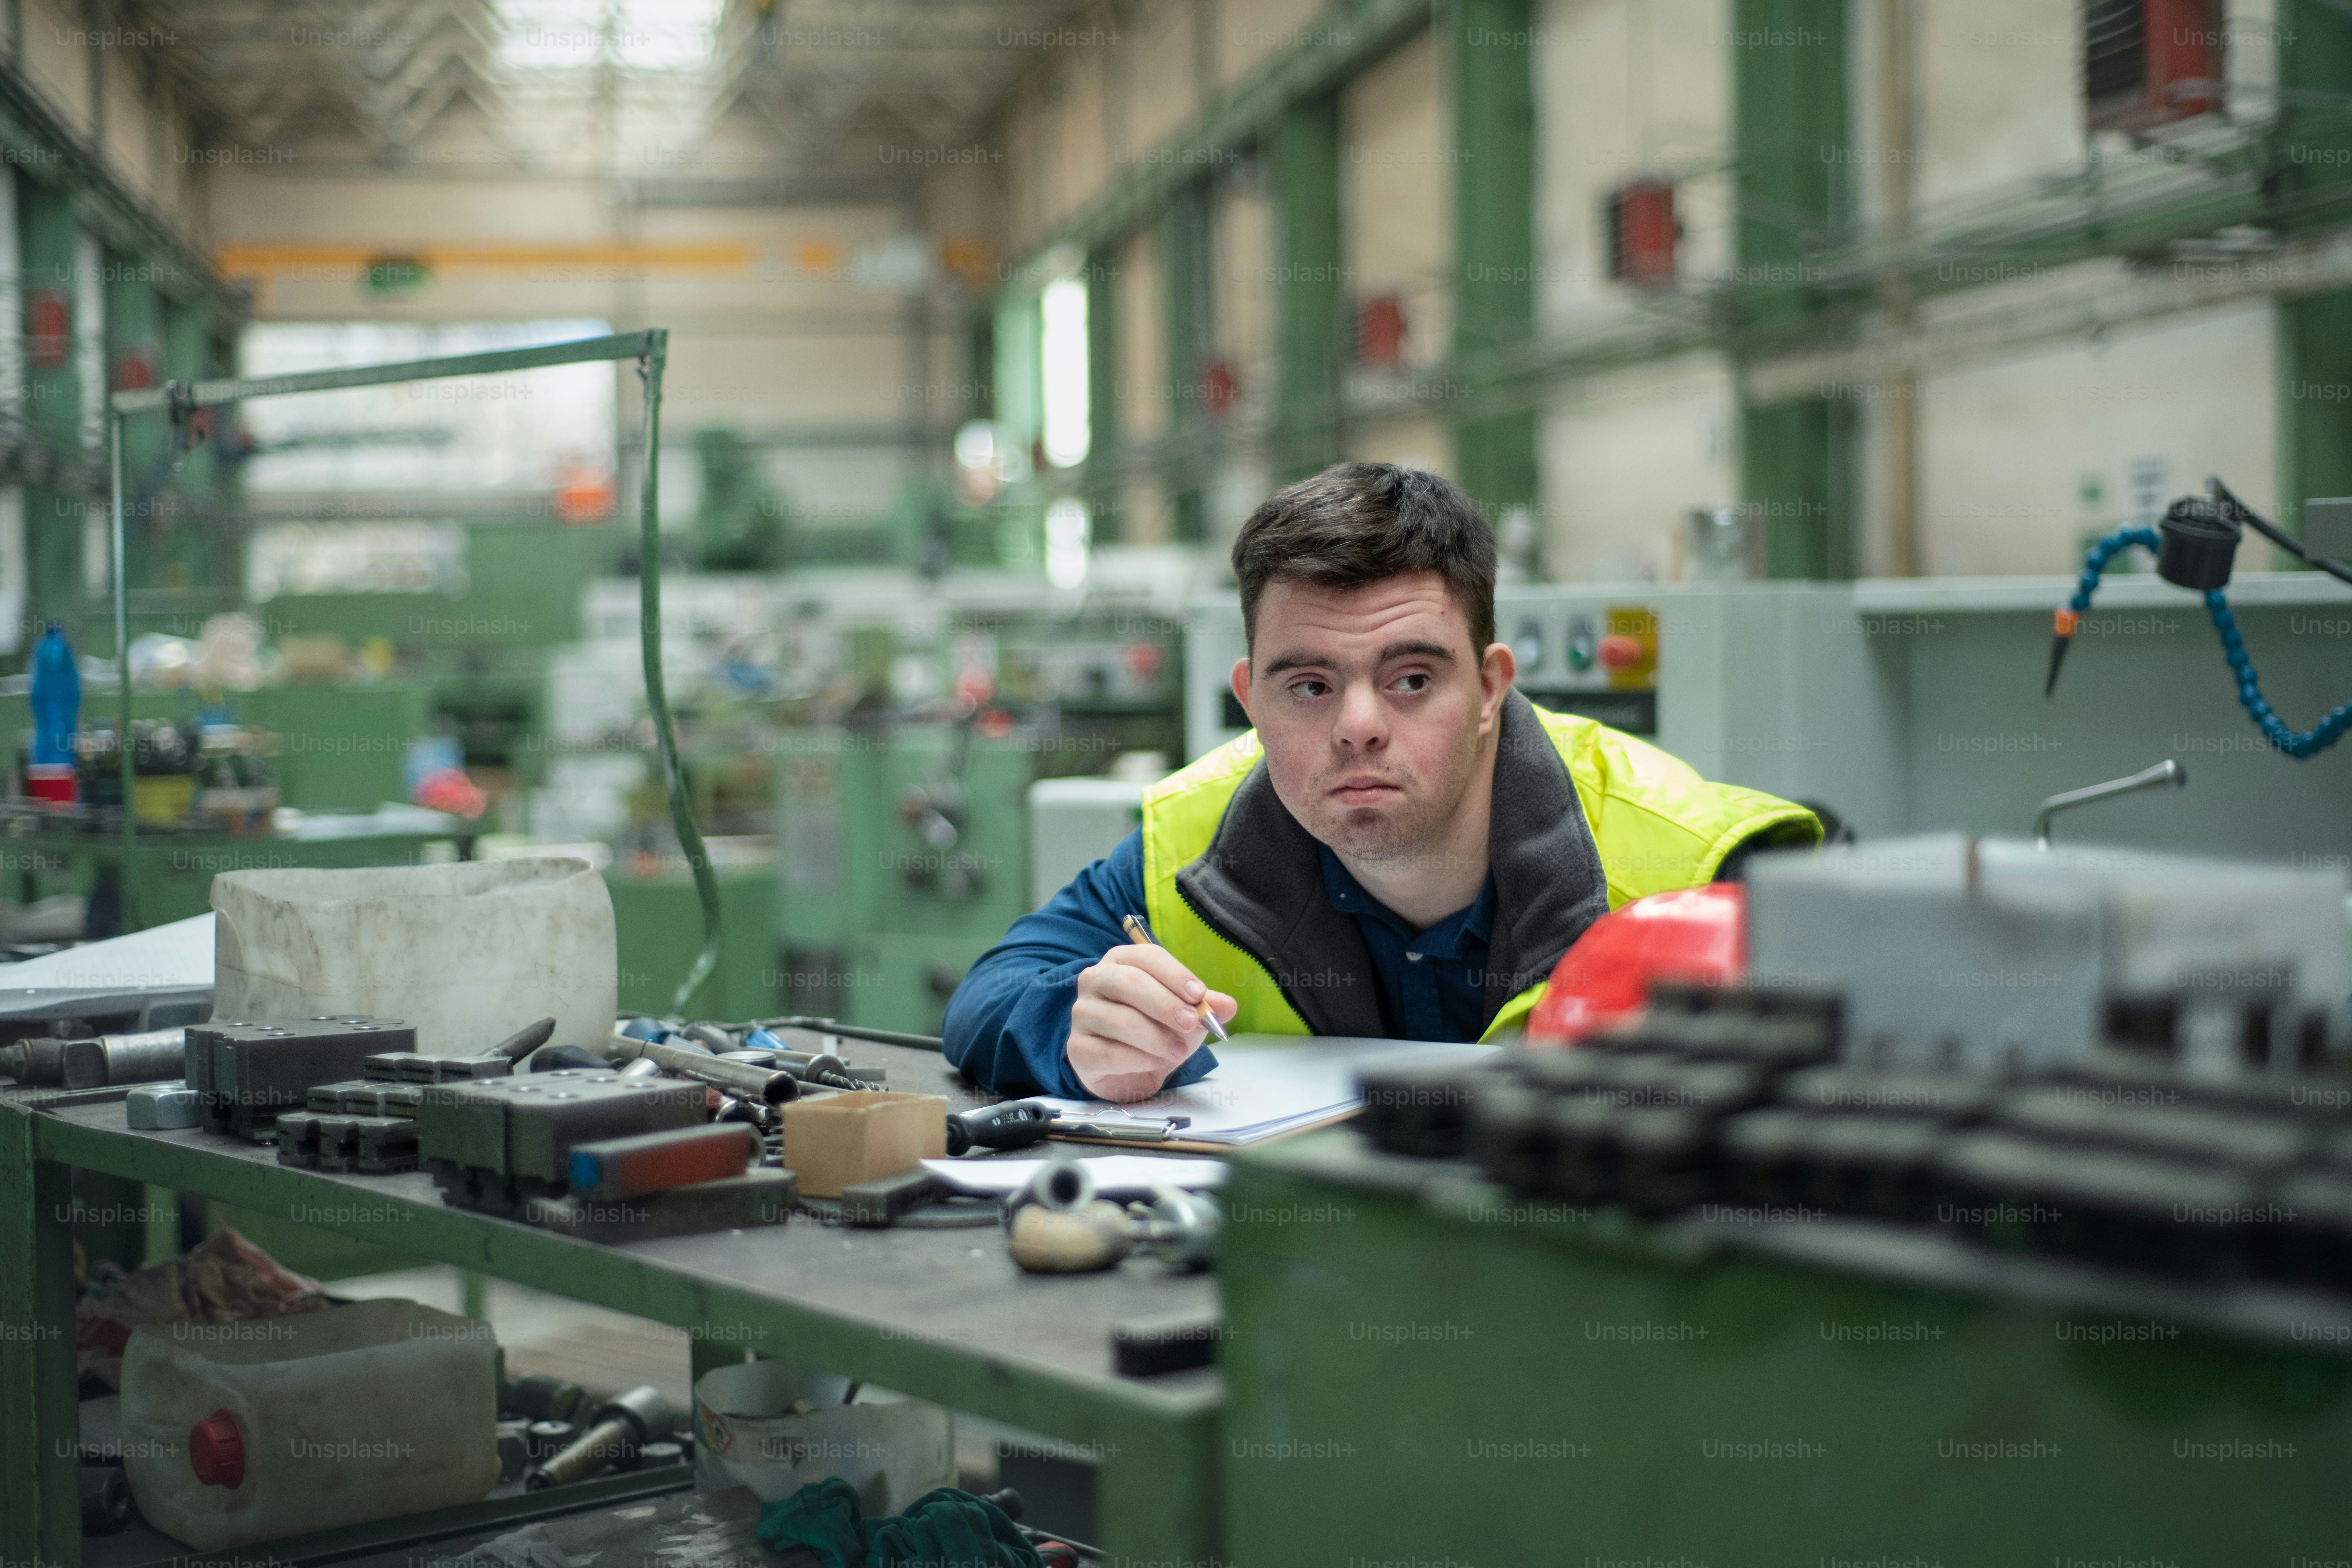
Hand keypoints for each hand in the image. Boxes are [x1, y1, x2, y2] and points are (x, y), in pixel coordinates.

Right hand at [1066, 943, 1236, 1101]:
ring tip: (1178, 1051)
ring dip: (1156, 1037)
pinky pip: (1109, 1052)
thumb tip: (1228, 1006)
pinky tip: (1158, 1063)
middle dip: (1165, 1004)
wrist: (1129, 1071)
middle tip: (1191, 1023)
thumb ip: (1204, 1007)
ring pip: (1119, 1020)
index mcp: (1120, 961)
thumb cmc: (1154, 1031)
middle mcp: (1095, 981)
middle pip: (1128, 983)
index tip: (1199, 995)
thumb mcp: (1184, 1015)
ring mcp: (1082, 1014)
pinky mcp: (1077, 1048)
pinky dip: (1140, 1059)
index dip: (1175, 974)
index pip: (1146, 957)